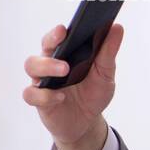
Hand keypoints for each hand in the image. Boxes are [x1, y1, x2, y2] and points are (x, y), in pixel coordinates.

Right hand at [22, 22, 124, 149]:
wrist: (87, 122)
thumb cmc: (93, 93)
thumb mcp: (105, 73)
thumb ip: (108, 52)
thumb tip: (117, 27)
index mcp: (64, 55)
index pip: (55, 39)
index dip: (56, 33)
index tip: (63, 29)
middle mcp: (49, 65)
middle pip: (41, 49)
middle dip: (50, 47)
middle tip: (67, 52)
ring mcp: (42, 82)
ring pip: (31, 67)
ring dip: (46, 67)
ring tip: (65, 71)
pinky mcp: (39, 101)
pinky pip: (31, 94)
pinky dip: (45, 95)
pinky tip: (61, 97)